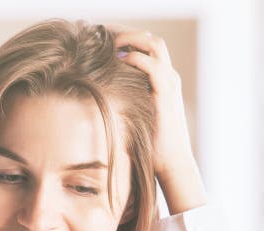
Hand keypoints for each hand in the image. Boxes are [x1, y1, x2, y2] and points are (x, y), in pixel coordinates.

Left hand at [114, 28, 207, 214]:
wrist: (171, 163)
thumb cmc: (150, 146)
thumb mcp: (133, 118)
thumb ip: (121, 103)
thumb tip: (93, 101)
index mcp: (161, 81)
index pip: (146, 47)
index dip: (126, 40)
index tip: (102, 44)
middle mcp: (168, 77)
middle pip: (150, 39)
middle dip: (126, 34)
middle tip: (102, 39)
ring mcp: (169, 83)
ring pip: (153, 44)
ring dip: (129, 40)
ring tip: (108, 45)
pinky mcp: (167, 94)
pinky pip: (152, 65)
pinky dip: (134, 59)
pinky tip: (117, 63)